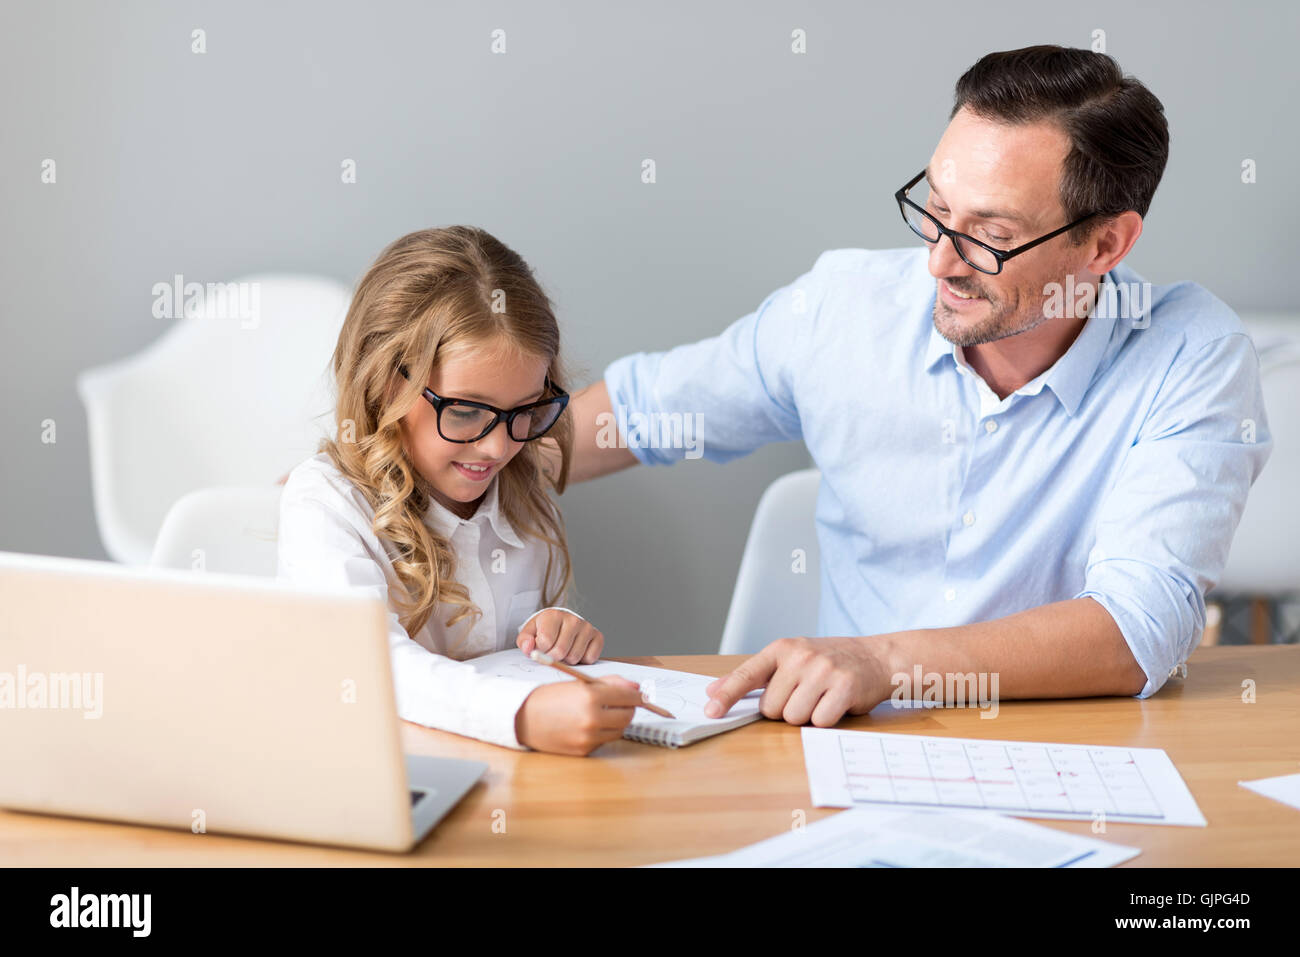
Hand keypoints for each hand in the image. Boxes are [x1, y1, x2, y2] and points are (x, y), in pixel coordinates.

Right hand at [514, 677, 642, 755]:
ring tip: (600, 713)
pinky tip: (588, 725)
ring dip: (616, 721)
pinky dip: (602, 733)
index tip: (640, 695)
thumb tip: (637, 689)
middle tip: (619, 703)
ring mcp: (588, 738)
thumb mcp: (580, 683)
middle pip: (628, 716)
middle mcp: (592, 719)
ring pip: (619, 730)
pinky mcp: (584, 751)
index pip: (629, 698)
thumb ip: (611, 683)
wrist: (522, 718)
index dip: (637, 696)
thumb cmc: (550, 697)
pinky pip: (604, 741)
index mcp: (591, 697)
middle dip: (627, 709)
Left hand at [516, 609, 602, 663]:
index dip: (540, 651)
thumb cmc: (544, 630)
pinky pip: (590, 658)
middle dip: (553, 657)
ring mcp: (587, 627)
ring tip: (564, 650)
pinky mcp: (598, 636)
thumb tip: (529, 647)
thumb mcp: (529, 633)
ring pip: (574, 657)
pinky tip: (576, 650)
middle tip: (552, 652)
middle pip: (560, 651)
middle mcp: (572, 619)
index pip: (545, 642)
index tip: (540, 648)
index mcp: (553, 615)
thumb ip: (524, 641)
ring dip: (567, 660)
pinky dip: (582, 660)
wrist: (562, 624)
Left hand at [704, 636, 893, 725]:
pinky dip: (826, 720)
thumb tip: (713, 690)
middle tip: (804, 694)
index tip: (711, 711)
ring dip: (806, 716)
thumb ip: (753, 676)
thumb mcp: (790, 659)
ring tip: (821, 697)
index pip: (747, 674)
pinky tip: (835, 703)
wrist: (877, 657)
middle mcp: (800, 658)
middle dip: (784, 710)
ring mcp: (823, 672)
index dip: (727, 695)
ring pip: (793, 718)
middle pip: (771, 708)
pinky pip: (820, 722)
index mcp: (782, 649)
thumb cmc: (829, 661)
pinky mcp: (844, 689)